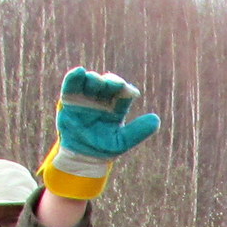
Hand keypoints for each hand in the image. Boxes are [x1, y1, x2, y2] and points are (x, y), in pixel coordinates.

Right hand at [39, 68, 160, 202]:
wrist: (81, 156)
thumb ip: (138, 131)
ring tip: (96, 81)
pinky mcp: (70, 98)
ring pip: (91, 81)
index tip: (128, 90)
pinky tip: (79, 71)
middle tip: (112, 84)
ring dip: (94, 79)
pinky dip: (74, 77)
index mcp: (117, 106)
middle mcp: (103, 98)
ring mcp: (86, 96)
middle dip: (110, 82)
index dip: (126, 89)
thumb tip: (156, 119)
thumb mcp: (122, 141)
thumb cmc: (104, 148)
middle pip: (108, 84)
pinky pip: (72, 84)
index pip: (123, 92)